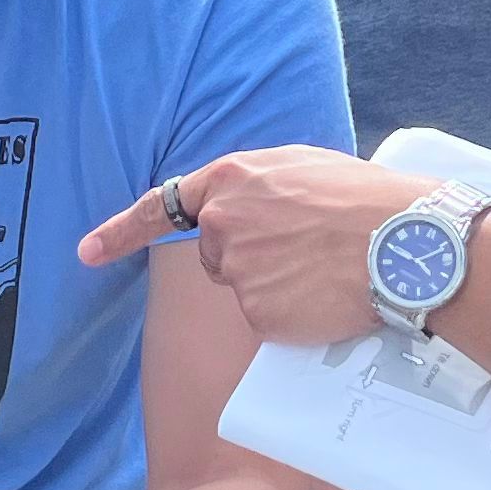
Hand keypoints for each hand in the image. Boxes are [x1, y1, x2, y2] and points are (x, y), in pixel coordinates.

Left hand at [77, 147, 431, 346]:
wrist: (404, 243)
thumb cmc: (366, 201)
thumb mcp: (305, 168)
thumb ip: (260, 185)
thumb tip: (246, 205)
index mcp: (234, 180)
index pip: (160, 206)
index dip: (120, 232)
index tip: (86, 253)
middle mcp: (224, 224)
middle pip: (216, 254)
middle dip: (248, 258)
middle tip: (306, 251)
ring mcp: (238, 271)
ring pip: (243, 289)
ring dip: (275, 286)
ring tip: (325, 268)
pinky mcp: (258, 313)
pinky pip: (266, 321)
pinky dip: (291, 316)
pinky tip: (324, 297)